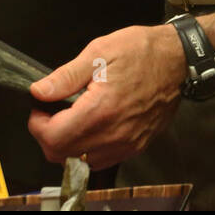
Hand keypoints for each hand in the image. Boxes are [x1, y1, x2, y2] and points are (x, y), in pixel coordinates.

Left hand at [27, 24, 182, 169]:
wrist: (177, 60)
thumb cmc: (141, 51)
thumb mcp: (98, 52)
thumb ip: (65, 77)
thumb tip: (39, 91)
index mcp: (100, 111)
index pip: (54, 138)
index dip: (37, 125)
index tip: (39, 108)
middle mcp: (114, 135)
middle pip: (63, 156)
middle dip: (48, 136)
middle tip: (50, 112)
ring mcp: (127, 144)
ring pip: (81, 162)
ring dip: (68, 145)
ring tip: (70, 118)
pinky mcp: (136, 146)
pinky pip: (102, 159)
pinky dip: (88, 148)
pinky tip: (90, 125)